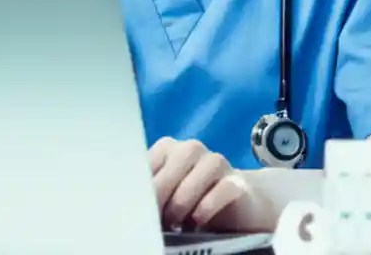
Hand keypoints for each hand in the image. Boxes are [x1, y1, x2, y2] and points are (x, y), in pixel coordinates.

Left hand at [148, 137, 274, 232]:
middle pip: (175, 162)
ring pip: (200, 172)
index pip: (149, 160)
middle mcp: (192, 150)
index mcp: (167, 149)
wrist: (231, 205)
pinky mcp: (238, 182)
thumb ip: (150, 194)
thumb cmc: (188, 201)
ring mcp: (216, 163)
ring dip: (183, 201)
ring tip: (175, 222)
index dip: (142, 186)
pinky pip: (223, 189)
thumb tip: (132, 206)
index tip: (136, 207)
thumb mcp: (164, 197)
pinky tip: (197, 221)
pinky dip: (207, 206)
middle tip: (155, 218)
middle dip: (162, 193)